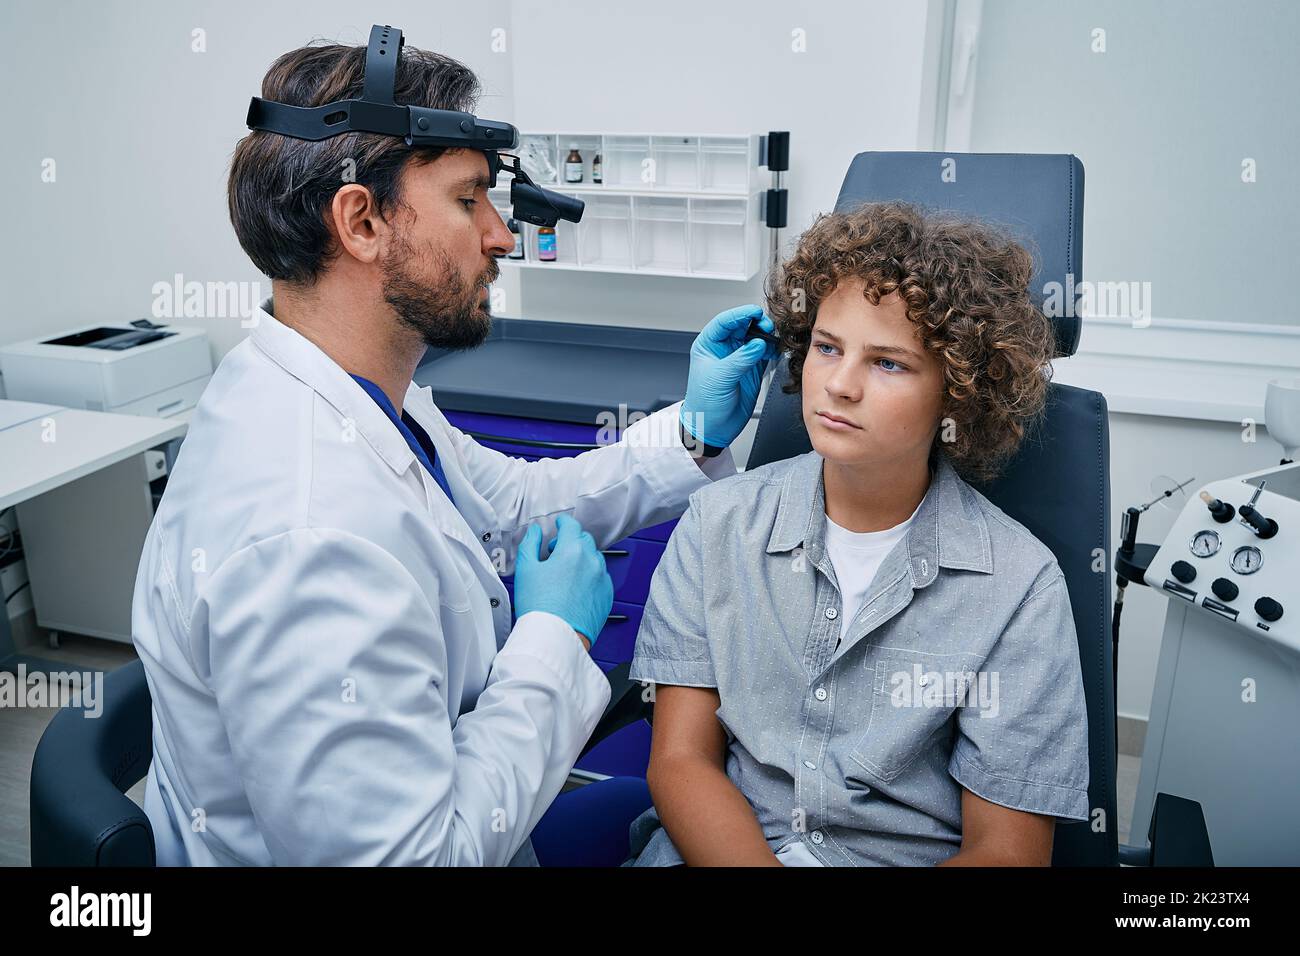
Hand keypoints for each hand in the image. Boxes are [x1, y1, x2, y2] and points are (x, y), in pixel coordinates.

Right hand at [513, 513, 613, 646]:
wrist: (555, 637)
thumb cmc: (539, 606)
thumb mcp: (526, 570)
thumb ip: (530, 544)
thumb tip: (535, 531)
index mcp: (572, 550)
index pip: (571, 526)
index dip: (563, 522)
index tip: (559, 524)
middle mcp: (592, 561)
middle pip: (584, 540)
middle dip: (571, 540)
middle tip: (555, 551)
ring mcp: (602, 579)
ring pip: (594, 558)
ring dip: (582, 558)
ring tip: (565, 572)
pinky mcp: (606, 595)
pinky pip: (600, 577)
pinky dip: (590, 576)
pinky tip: (575, 587)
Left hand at [680, 305, 778, 449]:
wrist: (713, 427)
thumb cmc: (704, 403)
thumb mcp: (719, 378)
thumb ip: (740, 359)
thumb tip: (758, 344)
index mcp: (708, 345)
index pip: (725, 322)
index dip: (740, 315)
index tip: (754, 313)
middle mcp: (725, 349)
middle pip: (743, 326)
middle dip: (756, 323)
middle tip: (767, 327)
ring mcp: (739, 358)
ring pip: (756, 338)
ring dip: (766, 336)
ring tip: (773, 340)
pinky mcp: (752, 369)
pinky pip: (765, 354)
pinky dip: (772, 350)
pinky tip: (776, 350)